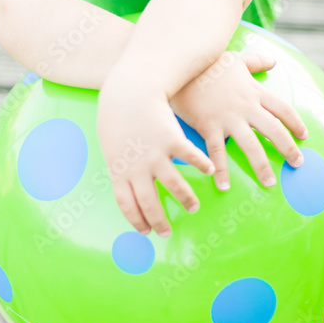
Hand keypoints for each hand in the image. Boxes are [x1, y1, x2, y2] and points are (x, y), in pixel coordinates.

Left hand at [97, 75, 214, 236]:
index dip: (136, 220)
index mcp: (120, 169)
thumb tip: (128, 183)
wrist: (128, 90)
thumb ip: (122, 165)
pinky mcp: (172, 139)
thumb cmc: (117, 116)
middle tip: (168, 231)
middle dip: (159, 220)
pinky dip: (201, 166)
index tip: (146, 231)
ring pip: (174, 185)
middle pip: (149, 202)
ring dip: (185, 199)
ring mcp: (156, 154)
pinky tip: (210, 171)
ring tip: (193, 207)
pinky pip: (190, 158)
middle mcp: (138, 167)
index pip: (127, 203)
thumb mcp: (113, 145)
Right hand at [169, 50, 307, 190]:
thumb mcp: (235, 60)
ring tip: (269, 183)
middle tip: (298, 164)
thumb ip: (255, 61)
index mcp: (254, 92)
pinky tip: (223, 186)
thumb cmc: (208, 65)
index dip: (295, 123)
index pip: (282, 109)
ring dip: (261, 166)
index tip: (304, 136)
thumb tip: (273, 60)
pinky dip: (221, 170)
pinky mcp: (209, 126)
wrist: (181, 69)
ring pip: (251, 145)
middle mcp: (246, 107)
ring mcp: (228, 118)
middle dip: (288, 148)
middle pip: (274, 130)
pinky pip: (217, 152)